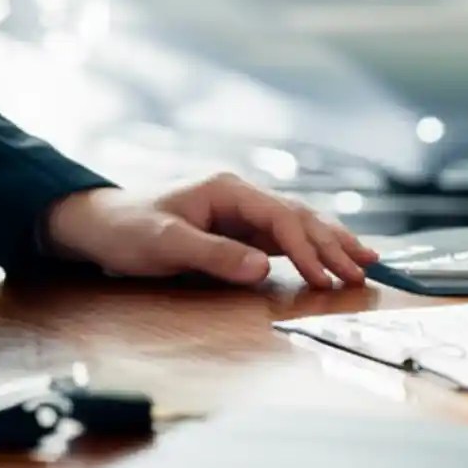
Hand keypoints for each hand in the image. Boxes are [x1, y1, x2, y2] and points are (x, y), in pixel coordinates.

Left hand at [45, 174, 377, 288]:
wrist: (99, 225)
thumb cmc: (127, 229)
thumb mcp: (164, 243)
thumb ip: (213, 255)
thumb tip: (263, 269)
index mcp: (228, 190)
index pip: (280, 217)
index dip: (306, 248)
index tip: (325, 276)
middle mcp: (242, 197)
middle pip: (299, 218)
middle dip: (333, 244)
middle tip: (364, 270)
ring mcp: (244, 214)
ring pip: (299, 226)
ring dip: (332, 244)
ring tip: (368, 260)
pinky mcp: (241, 232)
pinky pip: (286, 239)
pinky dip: (313, 250)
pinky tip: (335, 259)